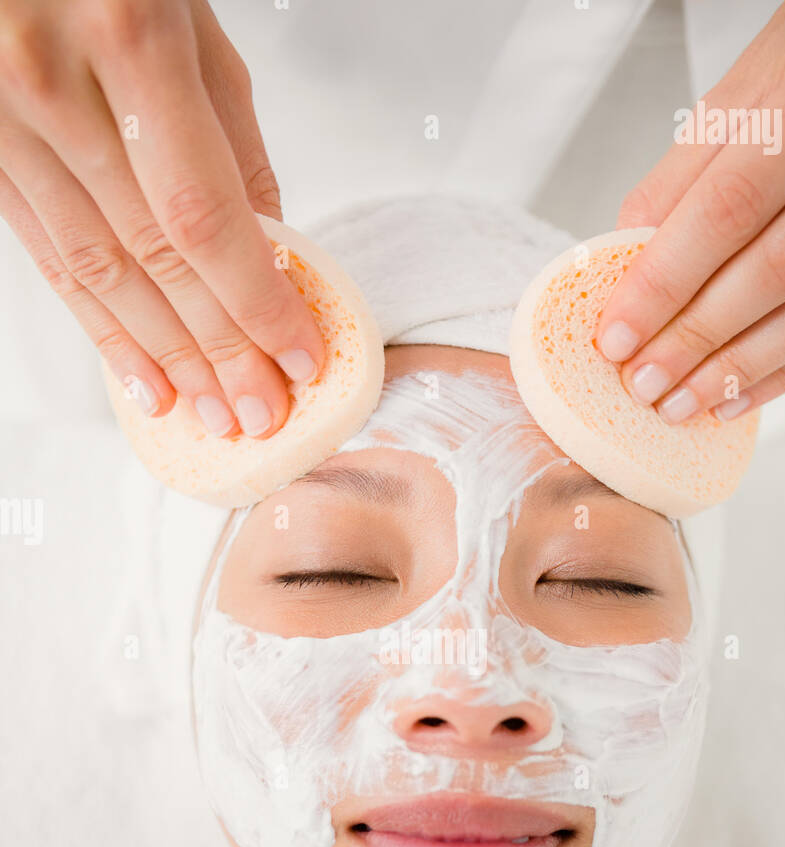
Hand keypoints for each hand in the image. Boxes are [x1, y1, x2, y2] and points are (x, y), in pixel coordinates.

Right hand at [0, 0, 324, 437]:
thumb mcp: (188, 14)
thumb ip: (231, 131)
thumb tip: (274, 245)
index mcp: (128, 37)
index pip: (204, 213)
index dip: (254, 299)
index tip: (298, 355)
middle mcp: (54, 86)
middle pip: (153, 256)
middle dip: (217, 348)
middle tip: (259, 411)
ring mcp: (3, 122)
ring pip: (97, 272)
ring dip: (163, 356)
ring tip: (212, 412)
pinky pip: (48, 258)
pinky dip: (100, 326)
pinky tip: (141, 376)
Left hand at [596, 0, 784, 423]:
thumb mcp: (747, 89)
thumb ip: (683, 178)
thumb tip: (625, 270)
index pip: (731, 204)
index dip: (668, 281)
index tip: (618, 336)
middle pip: (781, 263)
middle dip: (701, 336)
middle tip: (646, 382)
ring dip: (746, 365)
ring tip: (685, 401)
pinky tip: (741, 392)